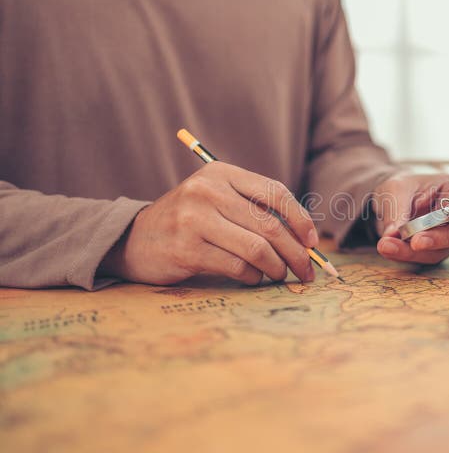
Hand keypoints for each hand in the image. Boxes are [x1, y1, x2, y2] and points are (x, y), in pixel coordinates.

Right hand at [100, 162, 318, 284]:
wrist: (133, 239)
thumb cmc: (188, 221)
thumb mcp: (216, 199)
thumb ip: (254, 209)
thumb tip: (305, 239)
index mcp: (221, 173)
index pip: (275, 192)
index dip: (300, 219)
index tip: (312, 242)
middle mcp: (208, 191)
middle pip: (271, 225)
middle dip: (297, 253)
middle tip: (307, 271)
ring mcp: (195, 220)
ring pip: (258, 249)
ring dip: (278, 268)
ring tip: (282, 276)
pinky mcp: (187, 250)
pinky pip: (238, 267)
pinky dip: (254, 277)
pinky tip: (254, 278)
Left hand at [372, 174, 448, 264]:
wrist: (394, 202)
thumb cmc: (403, 189)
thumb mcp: (396, 190)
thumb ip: (397, 210)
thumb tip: (393, 234)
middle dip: (438, 239)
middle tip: (416, 242)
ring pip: (441, 250)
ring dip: (414, 251)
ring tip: (387, 245)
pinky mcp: (438, 251)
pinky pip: (425, 256)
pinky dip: (406, 254)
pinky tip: (389, 248)